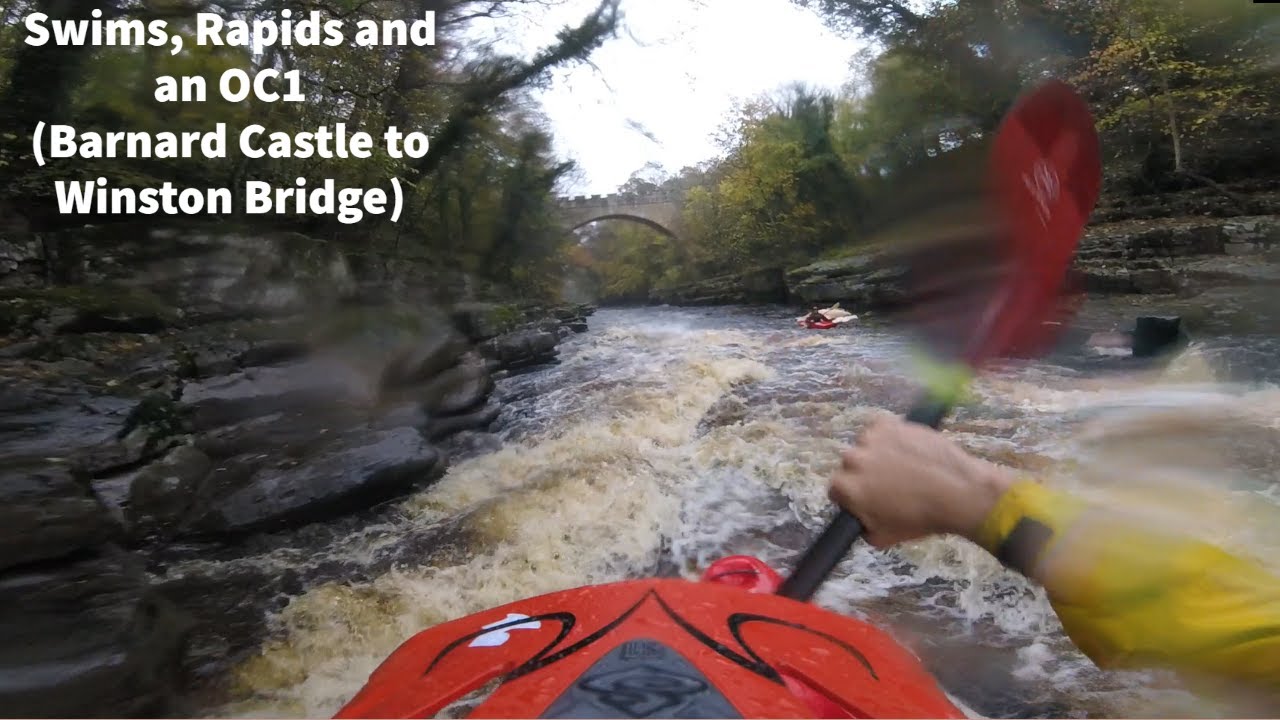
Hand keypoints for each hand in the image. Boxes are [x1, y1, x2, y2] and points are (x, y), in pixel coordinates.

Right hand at [828, 414, 1014, 546]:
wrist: (957, 491)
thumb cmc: (921, 518)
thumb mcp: (883, 538)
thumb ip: (861, 528)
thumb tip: (859, 518)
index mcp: (847, 488)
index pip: (836, 489)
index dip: (852, 494)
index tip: (870, 497)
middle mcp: (852, 460)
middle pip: (850, 464)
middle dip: (865, 472)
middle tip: (890, 482)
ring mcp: (869, 439)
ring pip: (865, 445)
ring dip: (877, 453)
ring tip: (903, 465)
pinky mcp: (888, 423)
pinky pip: (880, 429)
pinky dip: (889, 436)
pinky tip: (907, 449)